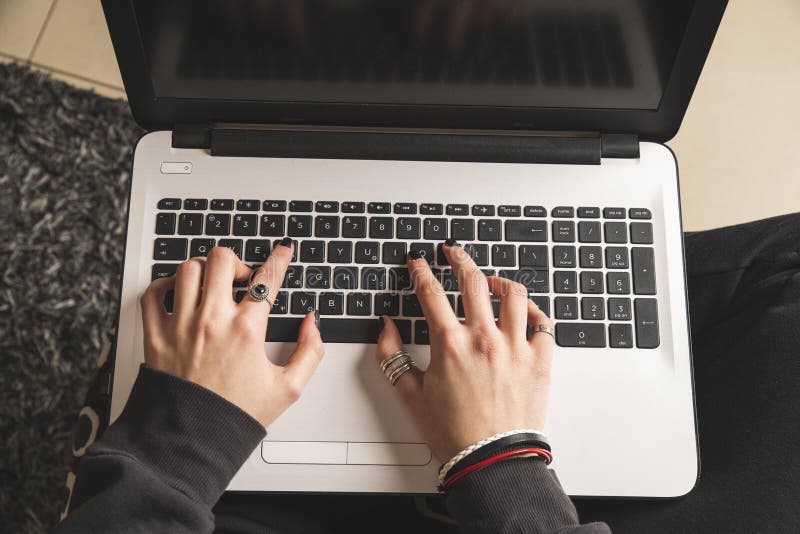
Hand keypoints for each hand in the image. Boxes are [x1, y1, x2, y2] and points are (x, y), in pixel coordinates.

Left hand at [140, 241, 323, 427]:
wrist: (191, 441)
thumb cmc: (235, 415)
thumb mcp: (289, 388)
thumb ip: (310, 351)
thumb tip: (312, 323)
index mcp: (246, 330)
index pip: (268, 278)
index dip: (280, 258)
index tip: (283, 251)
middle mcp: (212, 320)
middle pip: (222, 260)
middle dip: (237, 261)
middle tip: (242, 277)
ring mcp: (180, 325)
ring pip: (188, 269)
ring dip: (204, 269)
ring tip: (212, 283)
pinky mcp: (155, 335)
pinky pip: (154, 292)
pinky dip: (165, 284)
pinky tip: (179, 291)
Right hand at [376, 242, 553, 460]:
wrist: (491, 461)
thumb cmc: (454, 432)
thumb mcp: (410, 395)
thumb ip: (391, 356)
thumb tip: (386, 328)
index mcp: (449, 345)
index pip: (430, 292)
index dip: (420, 271)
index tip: (418, 263)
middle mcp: (484, 338)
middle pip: (472, 280)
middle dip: (458, 258)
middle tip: (452, 252)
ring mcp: (515, 347)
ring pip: (512, 294)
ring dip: (497, 280)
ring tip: (489, 280)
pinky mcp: (539, 360)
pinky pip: (542, 322)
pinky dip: (532, 310)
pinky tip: (521, 310)